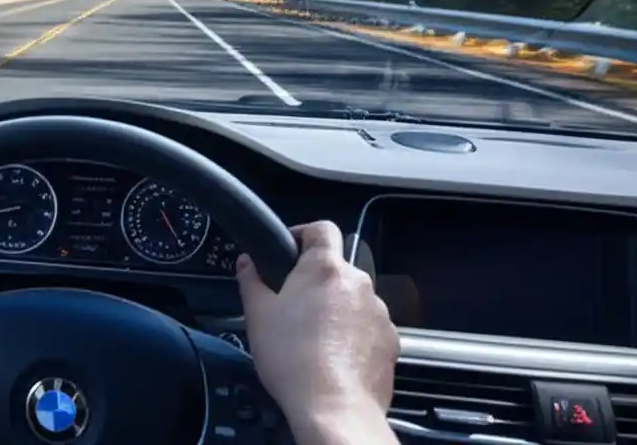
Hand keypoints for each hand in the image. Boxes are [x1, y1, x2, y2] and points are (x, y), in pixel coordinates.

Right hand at [237, 221, 399, 444]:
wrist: (333, 406)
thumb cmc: (294, 361)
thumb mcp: (257, 316)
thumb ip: (251, 280)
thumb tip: (246, 263)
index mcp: (324, 268)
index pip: (321, 228)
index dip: (303, 234)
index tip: (290, 249)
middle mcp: (357, 282)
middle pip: (336, 269)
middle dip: (316, 283)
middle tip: (293, 306)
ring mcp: (378, 311)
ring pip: (354, 299)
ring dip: (337, 310)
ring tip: (313, 338)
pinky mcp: (390, 339)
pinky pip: (369, 327)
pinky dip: (354, 335)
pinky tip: (334, 356)